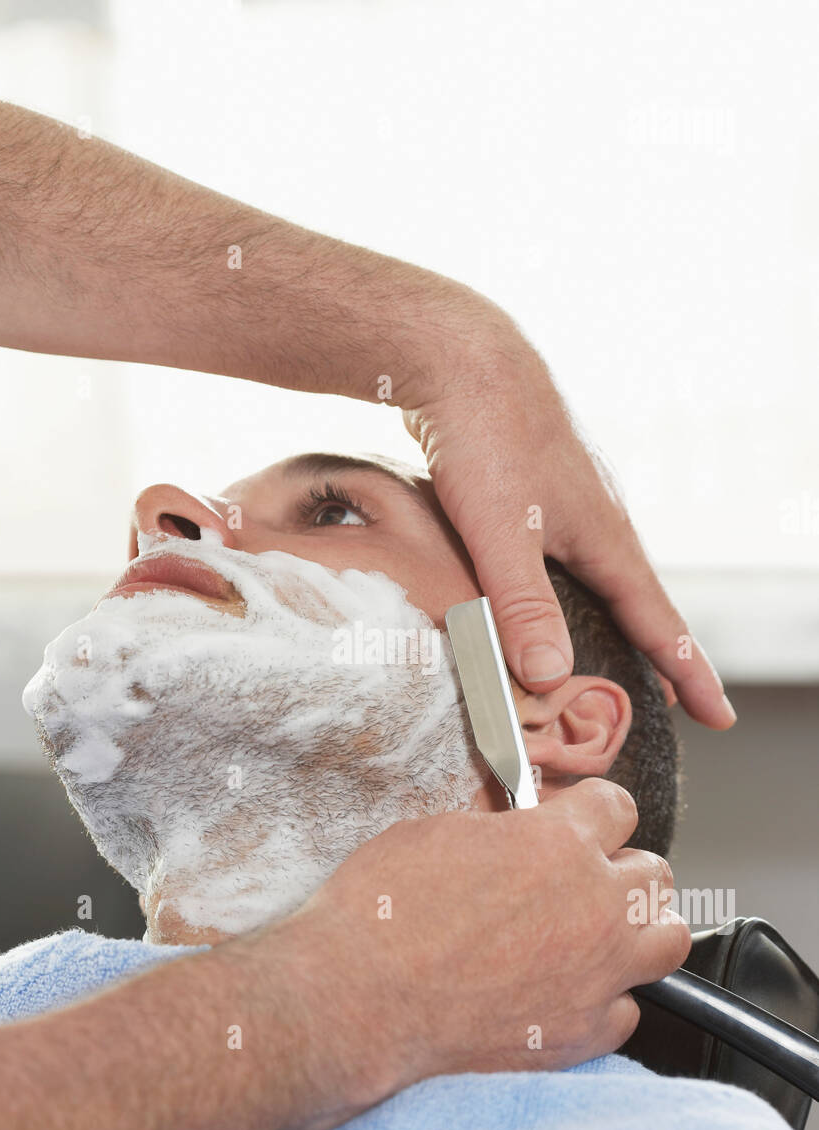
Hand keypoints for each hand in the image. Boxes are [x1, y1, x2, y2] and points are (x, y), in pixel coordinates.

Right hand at [286, 778, 691, 1080]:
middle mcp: (595, 905)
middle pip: (653, 872)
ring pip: (668, 940)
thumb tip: (515, 836)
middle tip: (579, 883)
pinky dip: (604, 1002)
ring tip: (596, 937)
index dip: (590, 814)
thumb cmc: (381, 914)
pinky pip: (627, 1012)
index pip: (618, 805)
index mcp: (560, 843)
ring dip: (637, 933)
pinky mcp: (583, 1035)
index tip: (574, 825)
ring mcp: (597, 974)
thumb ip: (501, 832)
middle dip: (620, 871)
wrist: (357, 1001)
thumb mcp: (437, 834)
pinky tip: (564, 996)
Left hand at [401, 298, 735, 727]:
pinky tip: (556, 584)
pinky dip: (578, 585)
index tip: (721, 718)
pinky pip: (570, 551)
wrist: (462, 357)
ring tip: (626, 649)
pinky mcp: (536, 484)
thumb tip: (553, 676)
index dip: (688, 673)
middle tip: (682, 698)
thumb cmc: (487, 439)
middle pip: (641, 601)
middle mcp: (598, 521)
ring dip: (622, 617)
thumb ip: (522, 606)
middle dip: (663, 651)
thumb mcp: (502, 533)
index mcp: (604, 539)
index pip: (659, 622)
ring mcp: (570, 500)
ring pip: (606, 574)